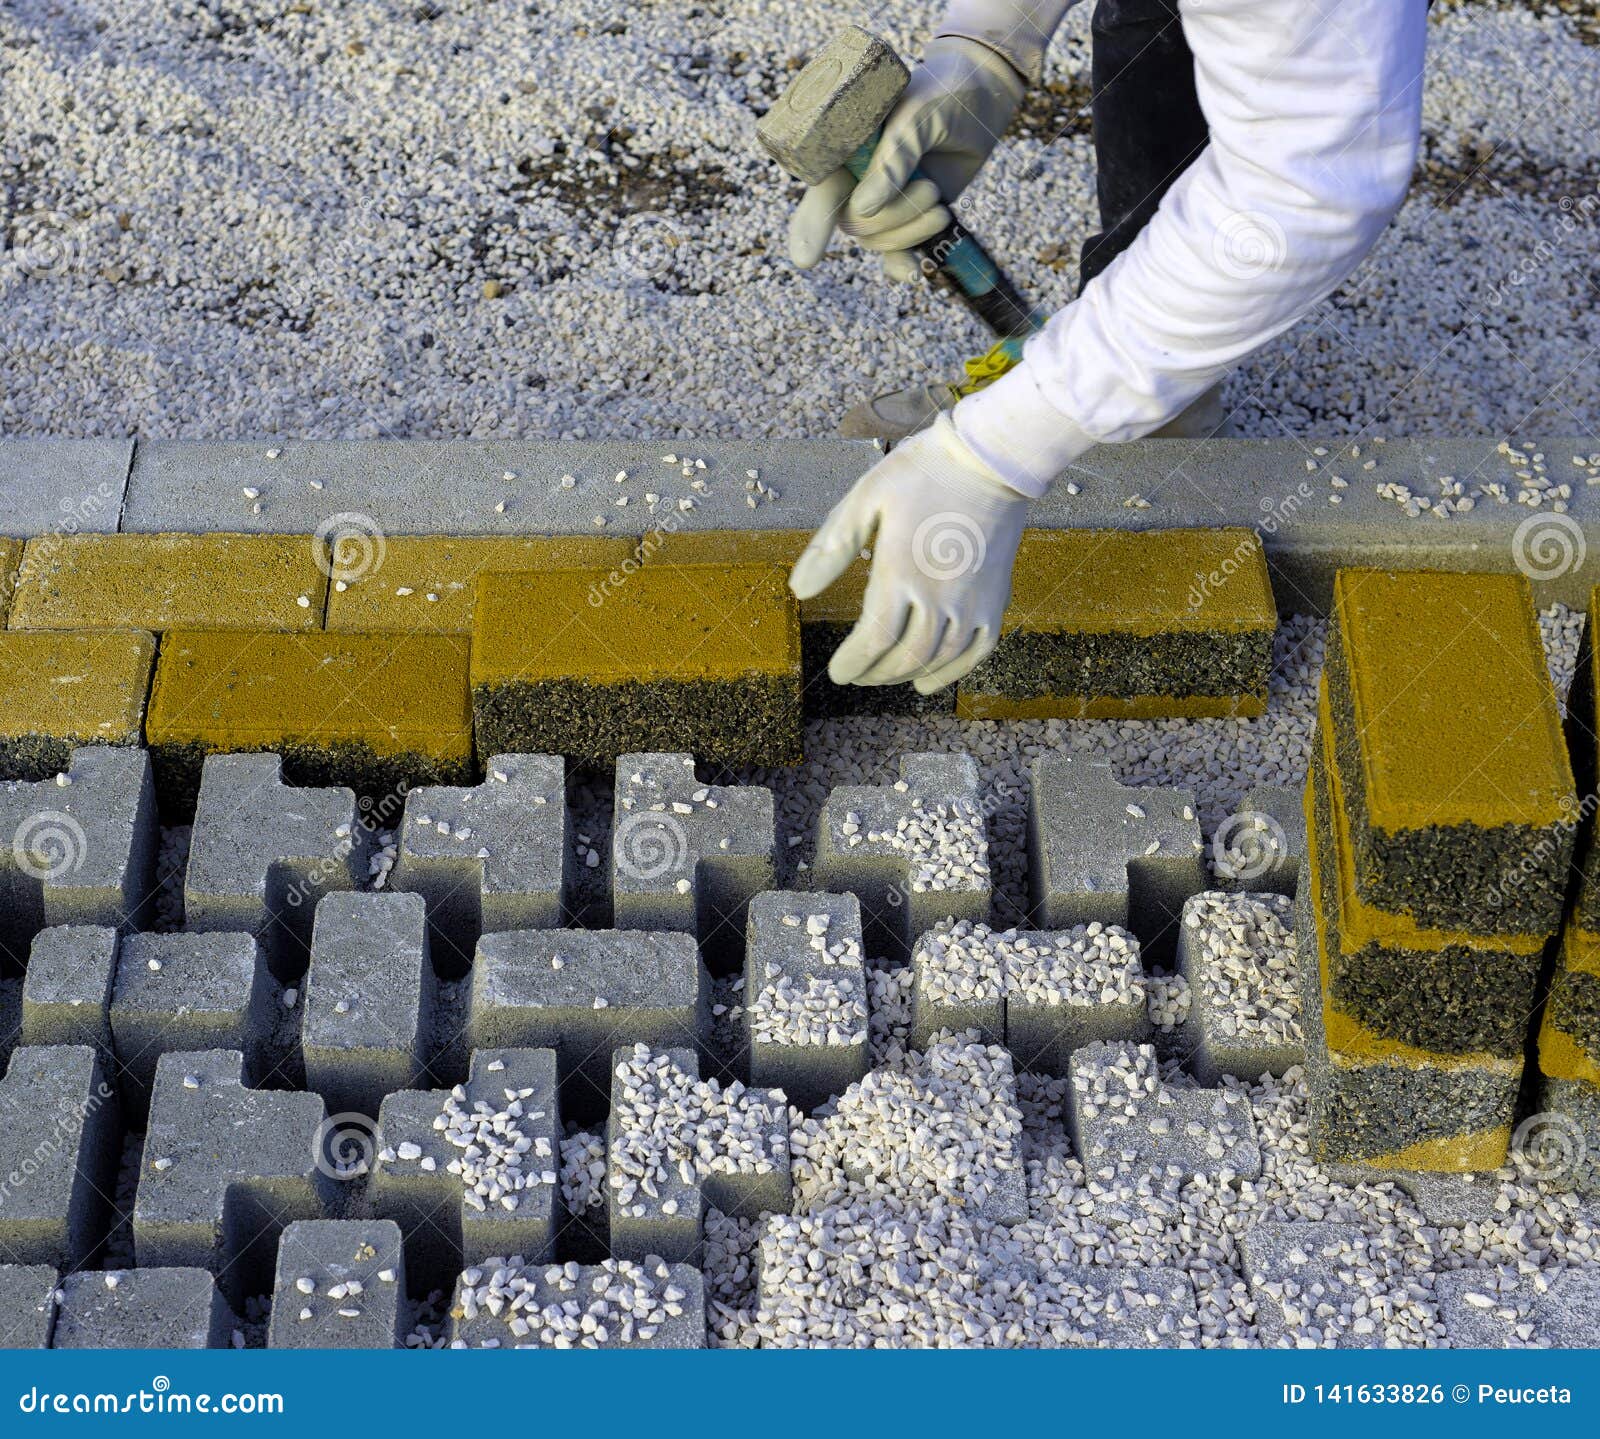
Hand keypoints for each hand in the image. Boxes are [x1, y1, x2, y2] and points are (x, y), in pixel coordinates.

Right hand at [788, 37, 1025, 281]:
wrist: (982, 99)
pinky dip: (902, 264)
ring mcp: (881, 200)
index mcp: (843, 146)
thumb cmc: (943, 94)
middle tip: (931, 190)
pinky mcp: (906, 216)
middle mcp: (855, 177)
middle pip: (854, 222)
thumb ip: (893, 160)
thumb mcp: (918, 116)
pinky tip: (914, 272)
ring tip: (941, 206)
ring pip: (877, 239)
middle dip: (892, 218)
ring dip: (911, 231)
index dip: (809, 227)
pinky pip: (893, 253)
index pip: (819, 191)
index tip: (805, 261)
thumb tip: (863, 209)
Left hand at [789, 414, 1028, 692]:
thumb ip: (832, 546)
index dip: (853, 663)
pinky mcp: (997, 599)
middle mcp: (940, 596)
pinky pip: (977, 651)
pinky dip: (951, 673)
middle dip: (875, 673)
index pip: (874, 639)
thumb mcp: (866, 498)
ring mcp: (973, 601)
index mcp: (902, 571)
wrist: (991, 459)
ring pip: (939, 660)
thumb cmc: (923, 473)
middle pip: (905, 657)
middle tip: (857, 674)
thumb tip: (799, 591)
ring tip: (885, 675)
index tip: (838, 672)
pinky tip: (928, 680)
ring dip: (907, 675)